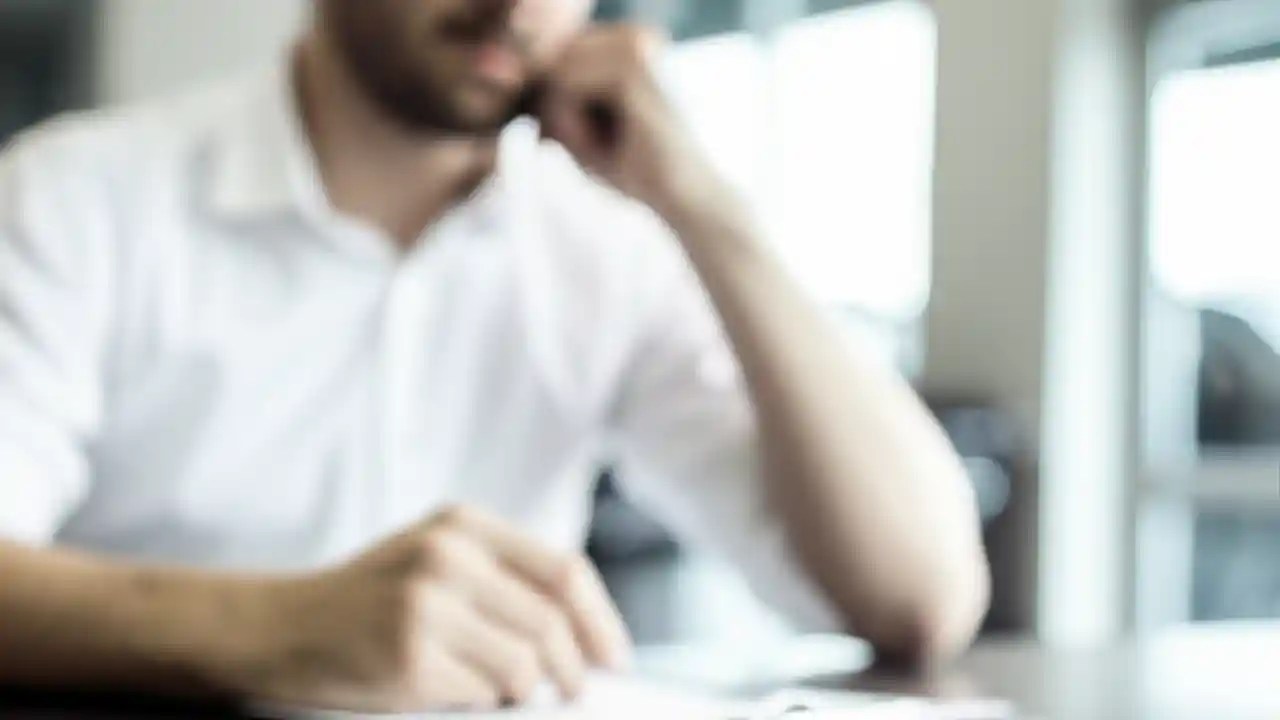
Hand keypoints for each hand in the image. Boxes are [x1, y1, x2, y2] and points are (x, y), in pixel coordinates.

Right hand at [250, 507, 631, 712]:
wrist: (278, 626)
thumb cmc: (368, 599)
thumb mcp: (435, 559)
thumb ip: (503, 579)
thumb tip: (586, 635)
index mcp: (463, 525)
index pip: (565, 571)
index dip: (601, 620)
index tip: (614, 657)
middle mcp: (447, 556)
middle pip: (552, 623)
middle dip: (574, 669)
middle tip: (572, 690)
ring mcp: (425, 605)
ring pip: (524, 666)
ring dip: (524, 691)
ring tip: (503, 690)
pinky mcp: (406, 657)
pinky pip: (480, 694)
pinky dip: (481, 702)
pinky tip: (454, 691)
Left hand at [537, 24, 726, 218]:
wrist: (686, 199)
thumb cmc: (635, 167)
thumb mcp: (576, 124)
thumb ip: (545, 92)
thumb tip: (501, 67)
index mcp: (626, 41)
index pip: (552, 55)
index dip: (551, 101)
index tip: (580, 136)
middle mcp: (634, 33)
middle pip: (550, 59)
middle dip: (556, 109)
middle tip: (594, 145)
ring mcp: (636, 44)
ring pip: (553, 71)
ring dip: (563, 120)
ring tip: (601, 146)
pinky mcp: (633, 67)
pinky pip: (564, 87)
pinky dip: (572, 126)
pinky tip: (603, 147)